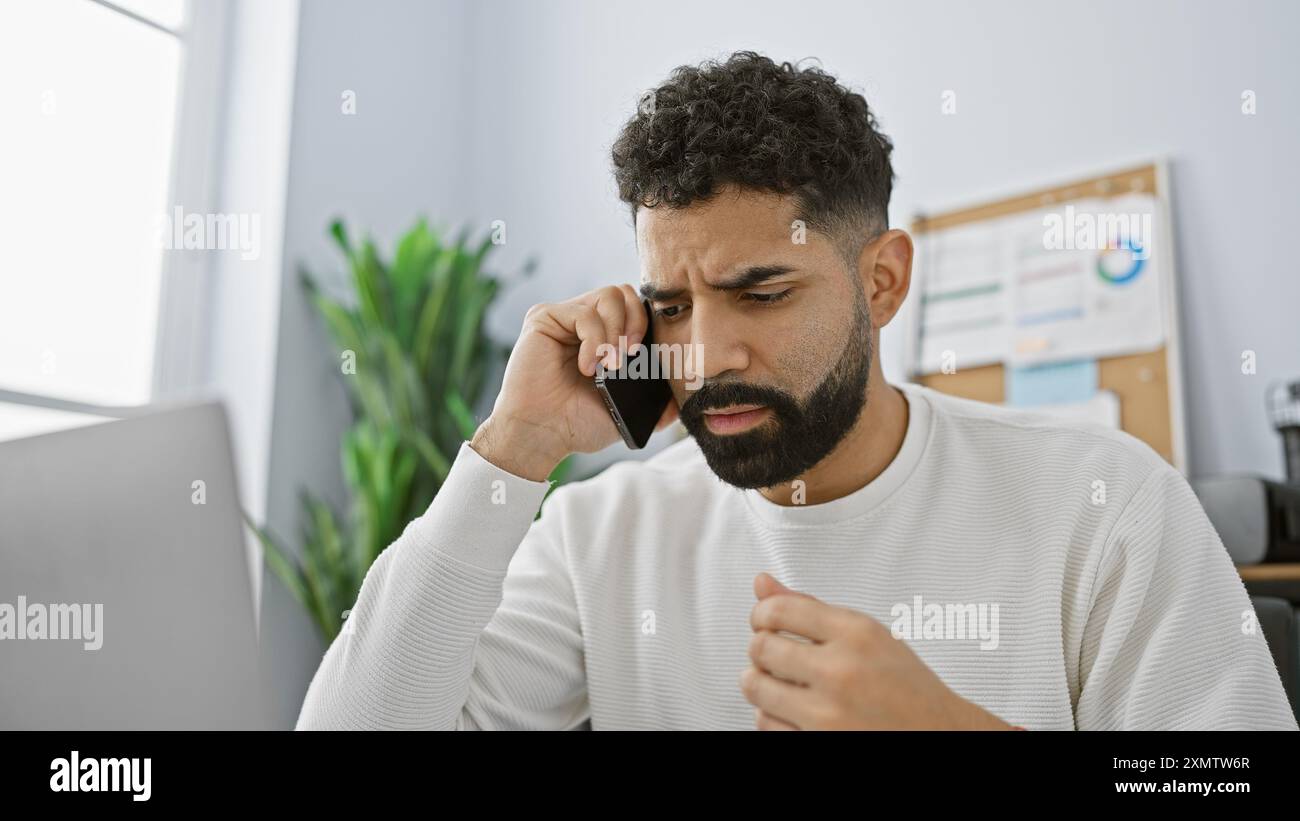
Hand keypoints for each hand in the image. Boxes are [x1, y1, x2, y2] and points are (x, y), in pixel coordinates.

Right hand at [471, 284, 678, 479]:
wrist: (542, 436)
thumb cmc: (576, 424)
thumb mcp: (625, 412)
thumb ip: (653, 404)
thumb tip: (679, 402)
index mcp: (602, 336)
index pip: (634, 306)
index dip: (646, 323)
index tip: (645, 354)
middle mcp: (583, 321)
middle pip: (624, 292)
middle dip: (637, 321)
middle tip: (631, 355)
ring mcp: (564, 317)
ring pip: (608, 295)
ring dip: (616, 332)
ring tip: (608, 365)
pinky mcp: (544, 318)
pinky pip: (584, 312)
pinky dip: (594, 341)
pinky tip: (587, 367)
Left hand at [740, 573, 1012, 729]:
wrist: (939, 735)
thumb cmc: (905, 686)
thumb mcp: (867, 635)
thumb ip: (811, 608)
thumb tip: (761, 583)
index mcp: (857, 634)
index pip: (777, 610)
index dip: (761, 614)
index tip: (764, 621)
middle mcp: (841, 672)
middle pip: (760, 647)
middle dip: (761, 649)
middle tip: (775, 655)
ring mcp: (829, 714)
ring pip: (755, 687)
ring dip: (762, 683)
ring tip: (782, 683)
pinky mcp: (819, 743)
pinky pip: (765, 724)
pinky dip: (773, 717)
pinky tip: (794, 711)